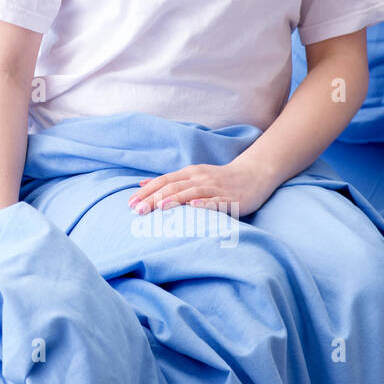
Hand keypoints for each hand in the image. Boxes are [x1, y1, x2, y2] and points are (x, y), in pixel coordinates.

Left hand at [128, 156, 280, 218]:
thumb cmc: (218, 179)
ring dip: (174, 200)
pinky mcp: (230, 199)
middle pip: (173, 187)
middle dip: (154, 198)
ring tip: (159, 207)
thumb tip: (141, 184)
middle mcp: (200, 178)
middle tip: (138, 211)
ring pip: (191, 193)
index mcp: (189, 173)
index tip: (130, 203)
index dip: (146, 192)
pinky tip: (193, 207)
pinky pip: (216, 202)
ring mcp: (215, 188)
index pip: (163, 181)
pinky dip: (204, 204)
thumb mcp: (192, 176)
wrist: (253, 175)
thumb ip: (168, 181)